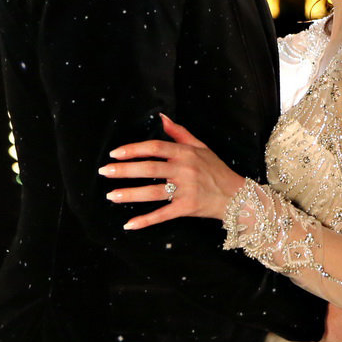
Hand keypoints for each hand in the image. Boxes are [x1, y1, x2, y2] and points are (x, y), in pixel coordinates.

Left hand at [100, 114, 246, 229]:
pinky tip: (129, 224)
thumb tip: (162, 117)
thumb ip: (180, 133)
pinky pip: (162, 214)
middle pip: (150, 168)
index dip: (134, 149)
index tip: (115, 153)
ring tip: (111, 195)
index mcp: (185, 153)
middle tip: (105, 172)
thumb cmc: (216, 170)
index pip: (155, 147)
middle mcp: (185, 170)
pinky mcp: (186, 208)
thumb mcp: (201, 147)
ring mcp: (186, 189)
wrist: (236, 195)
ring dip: (130, 194)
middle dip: (125, 170)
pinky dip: (145, 220)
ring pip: (153, 192)